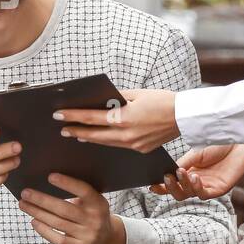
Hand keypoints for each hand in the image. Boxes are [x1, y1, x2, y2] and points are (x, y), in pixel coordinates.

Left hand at [18, 173, 124, 243]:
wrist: (106, 240)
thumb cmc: (93, 213)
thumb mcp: (93, 201)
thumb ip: (79, 192)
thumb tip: (50, 177)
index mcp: (99, 204)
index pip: (84, 191)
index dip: (67, 183)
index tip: (50, 176)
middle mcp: (94, 220)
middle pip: (64, 209)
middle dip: (42, 200)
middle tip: (25, 193)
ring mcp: (86, 236)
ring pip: (58, 223)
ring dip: (37, 213)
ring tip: (23, 204)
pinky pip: (58, 239)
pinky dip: (44, 230)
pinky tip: (33, 221)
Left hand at [53, 88, 179, 152]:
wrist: (185, 117)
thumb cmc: (163, 101)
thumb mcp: (137, 94)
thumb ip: (117, 98)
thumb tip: (102, 101)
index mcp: (124, 119)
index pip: (91, 118)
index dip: (73, 116)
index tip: (59, 115)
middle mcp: (127, 135)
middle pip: (95, 135)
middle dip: (77, 131)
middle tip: (62, 131)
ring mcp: (134, 145)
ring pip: (106, 143)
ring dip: (91, 138)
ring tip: (78, 135)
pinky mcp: (141, 149)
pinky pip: (119, 146)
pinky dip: (108, 141)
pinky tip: (101, 138)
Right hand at [149, 143, 243, 200]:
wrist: (238, 142)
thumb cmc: (218, 146)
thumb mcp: (195, 153)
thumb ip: (183, 163)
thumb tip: (167, 171)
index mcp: (189, 173)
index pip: (173, 184)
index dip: (161, 187)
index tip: (152, 185)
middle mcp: (197, 182)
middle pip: (179, 194)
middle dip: (170, 188)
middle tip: (167, 178)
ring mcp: (208, 187)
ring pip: (189, 195)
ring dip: (183, 185)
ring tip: (182, 172)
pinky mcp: (219, 189)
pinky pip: (204, 194)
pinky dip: (197, 188)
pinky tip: (195, 177)